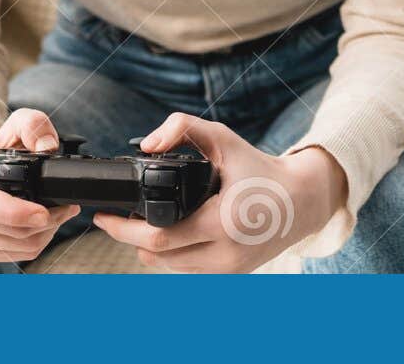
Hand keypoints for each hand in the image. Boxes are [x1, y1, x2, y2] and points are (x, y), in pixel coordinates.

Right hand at [0, 109, 79, 263]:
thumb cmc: (1, 147)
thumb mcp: (18, 123)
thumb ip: (34, 125)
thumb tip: (47, 146)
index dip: (15, 214)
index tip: (44, 212)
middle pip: (3, 231)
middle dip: (41, 224)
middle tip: (66, 209)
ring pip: (12, 247)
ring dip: (43, 235)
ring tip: (58, 215)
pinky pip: (13, 256)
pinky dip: (35, 244)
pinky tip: (41, 226)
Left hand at [92, 113, 346, 272]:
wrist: (301, 201)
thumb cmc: (259, 169)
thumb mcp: (223, 139)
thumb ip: (183, 128)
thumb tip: (147, 144)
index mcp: (223, 222)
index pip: (159, 237)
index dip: (123, 228)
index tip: (103, 215)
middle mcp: (226, 253)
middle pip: (157, 256)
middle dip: (126, 237)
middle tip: (107, 221)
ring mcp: (228, 268)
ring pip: (169, 267)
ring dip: (146, 248)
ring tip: (135, 224)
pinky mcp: (230, 275)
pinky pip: (187, 269)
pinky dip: (170, 254)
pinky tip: (162, 235)